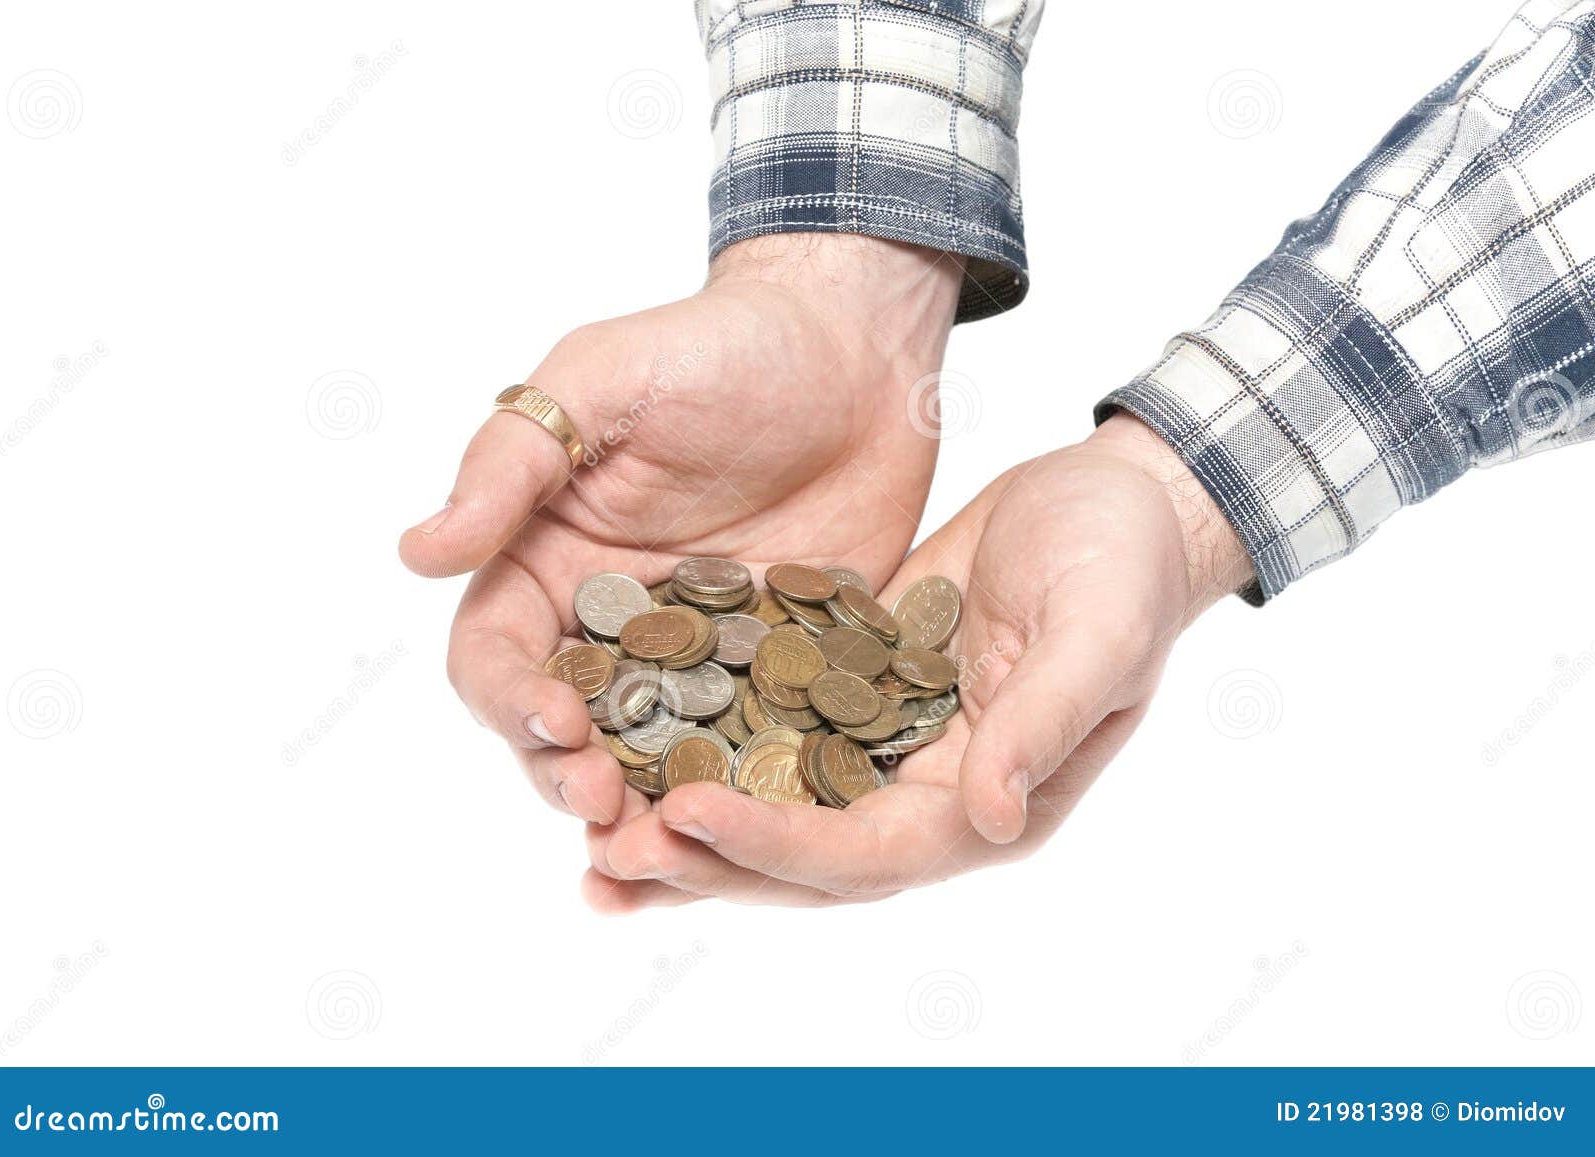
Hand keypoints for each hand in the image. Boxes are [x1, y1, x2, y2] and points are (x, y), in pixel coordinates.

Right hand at [399, 235, 963, 824]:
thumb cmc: (715, 347)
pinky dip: (746, 797)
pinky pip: (756, 748)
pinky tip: (755, 834)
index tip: (558, 722)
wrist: (854, 348)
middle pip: (565, 732)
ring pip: (653, 761)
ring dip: (648, 814)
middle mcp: (613, 626)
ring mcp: (701, 661)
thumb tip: (417, 553)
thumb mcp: (601, 381)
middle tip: (610, 807)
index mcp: (549, 562)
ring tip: (668, 854)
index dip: (511, 698)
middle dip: (572, 777)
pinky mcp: (782, 674)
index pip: (496, 654)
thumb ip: (514, 465)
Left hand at [583, 414, 1254, 909]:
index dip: (777, 843)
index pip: (867, 851)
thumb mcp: (1097, 630)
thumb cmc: (1123, 563)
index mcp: (987, 804)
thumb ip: (1043, 720)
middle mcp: (925, 796)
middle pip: (800, 857)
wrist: (1109, 503)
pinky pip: (767, 736)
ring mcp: (881, 749)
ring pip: (771, 808)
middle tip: (604, 853)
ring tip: (590, 833)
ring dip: (688, 828)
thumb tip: (991, 817)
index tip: (687, 815)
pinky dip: (704, 747)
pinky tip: (628, 742)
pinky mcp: (848, 695)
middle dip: (706, 861)